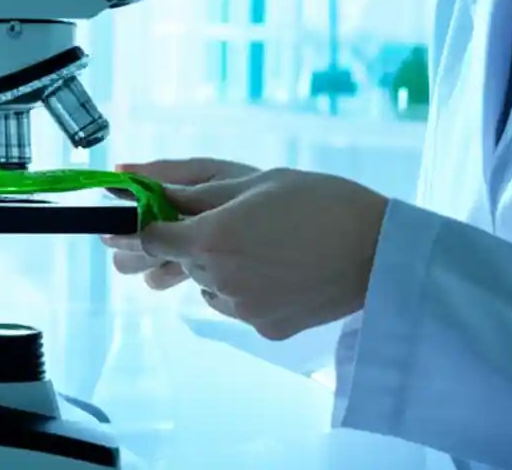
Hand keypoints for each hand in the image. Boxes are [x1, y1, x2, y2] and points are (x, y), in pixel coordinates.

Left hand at [105, 167, 387, 340]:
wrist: (380, 251)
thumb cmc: (318, 201)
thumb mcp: (252, 182)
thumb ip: (189, 188)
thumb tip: (131, 181)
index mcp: (210, 238)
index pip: (149, 238)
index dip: (147, 226)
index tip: (155, 217)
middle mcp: (218, 279)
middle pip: (179, 262)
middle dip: (190, 243)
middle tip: (233, 225)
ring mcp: (241, 309)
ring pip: (208, 285)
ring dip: (219, 267)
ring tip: (266, 244)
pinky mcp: (264, 329)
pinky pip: (238, 305)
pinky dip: (247, 289)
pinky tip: (280, 270)